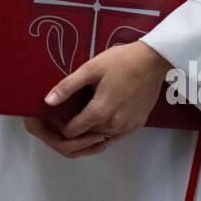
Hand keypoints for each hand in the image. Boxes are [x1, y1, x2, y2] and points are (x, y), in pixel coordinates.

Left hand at [33, 40, 171, 157]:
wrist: (152, 61)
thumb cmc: (120, 61)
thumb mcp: (90, 69)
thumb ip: (68, 86)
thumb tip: (48, 101)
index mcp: (99, 112)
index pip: (72, 132)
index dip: (61, 126)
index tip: (58, 116)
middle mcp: (114, 125)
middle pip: (85, 137)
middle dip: (74, 131)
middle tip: (67, 117)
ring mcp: (127, 127)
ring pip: (100, 139)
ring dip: (89, 133)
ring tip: (82, 118)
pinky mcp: (137, 125)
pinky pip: (115, 137)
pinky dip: (104, 134)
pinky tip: (99, 121)